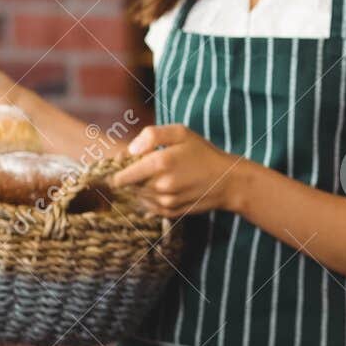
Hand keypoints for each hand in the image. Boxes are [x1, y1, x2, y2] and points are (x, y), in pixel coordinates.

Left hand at [110, 124, 239, 216]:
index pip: (121, 176)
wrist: (228, 181)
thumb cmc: (203, 153)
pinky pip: (149, 207)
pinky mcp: (171, 212)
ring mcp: (165, 202)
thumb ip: (152, 135)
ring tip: (159, 175)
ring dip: (141, 187)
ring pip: (138, 196)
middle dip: (131, 177)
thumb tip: (130, 150)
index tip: (121, 164)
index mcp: (160, 162)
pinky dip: (150, 198)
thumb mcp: (181, 133)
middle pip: (128, 186)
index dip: (117, 170)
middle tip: (146, 166)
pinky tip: (164, 187)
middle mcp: (160, 185)